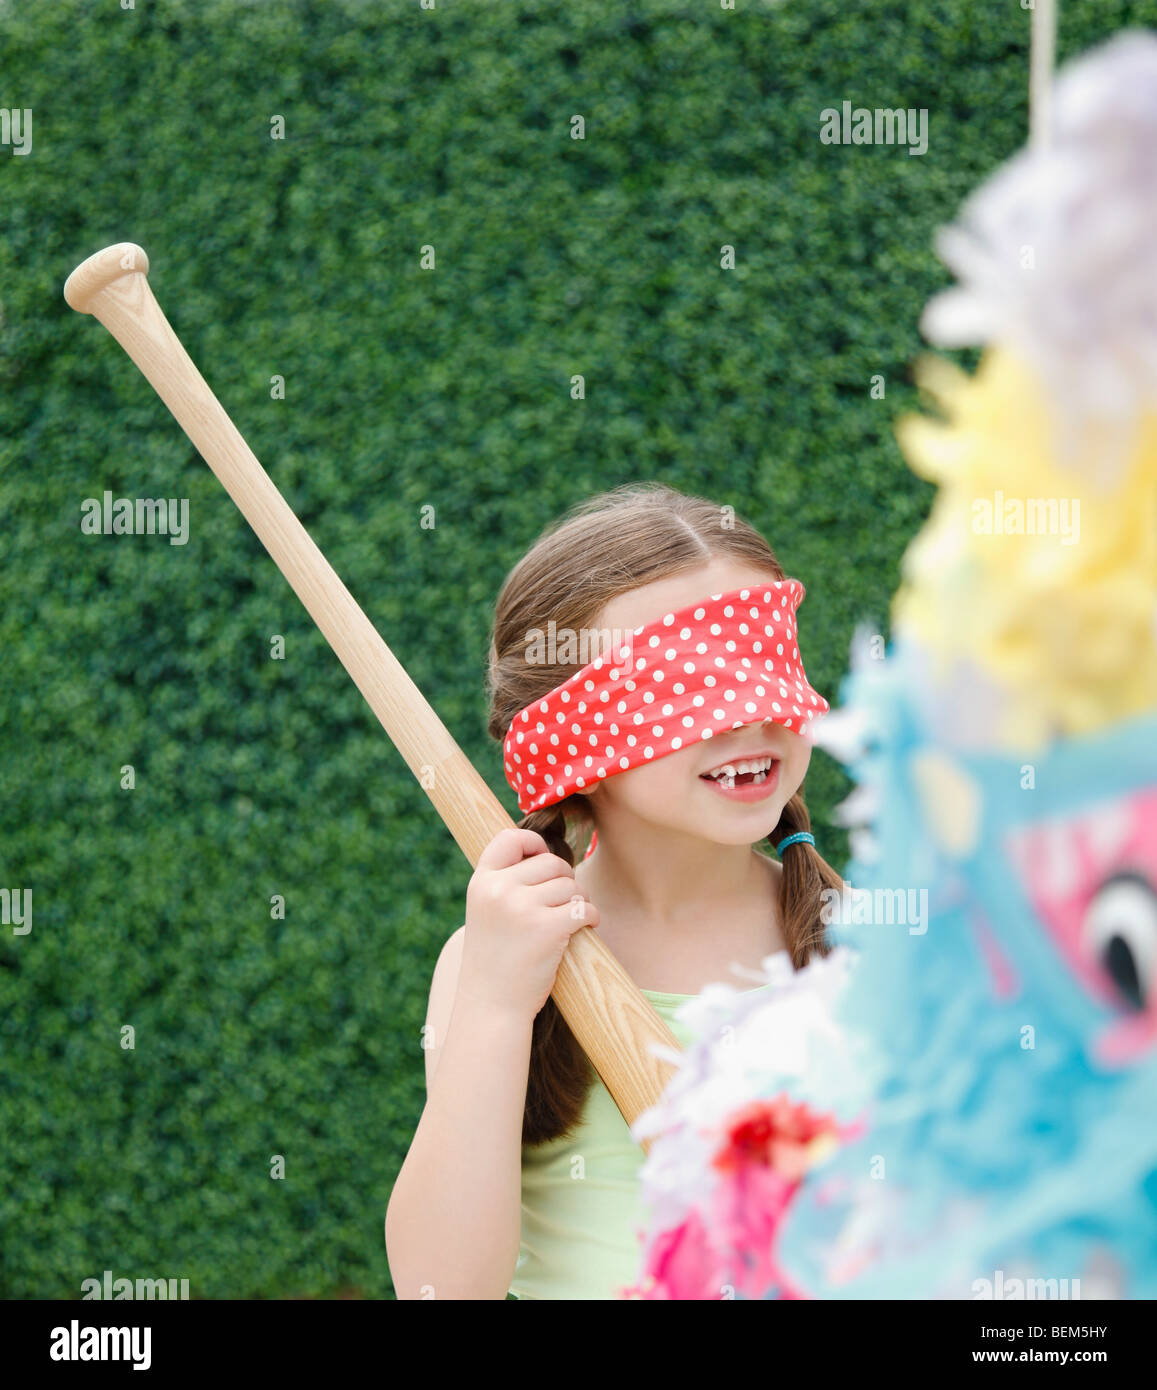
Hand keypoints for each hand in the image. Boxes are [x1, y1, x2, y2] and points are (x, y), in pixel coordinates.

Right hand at [458, 828, 599, 1019]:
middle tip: (561, 905)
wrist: (490, 1006)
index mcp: (481, 882)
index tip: (543, 859)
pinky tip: (585, 929)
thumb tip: (544, 851)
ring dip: (578, 903)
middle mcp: (499, 890)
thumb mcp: (485, 912)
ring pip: (572, 887)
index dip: (534, 843)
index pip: (510, 838)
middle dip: (565, 881)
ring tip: (567, 923)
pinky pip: (584, 909)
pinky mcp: (547, 929)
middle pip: (552, 863)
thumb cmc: (493, 959)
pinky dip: (591, 917)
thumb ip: (504, 882)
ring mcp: (522, 908)